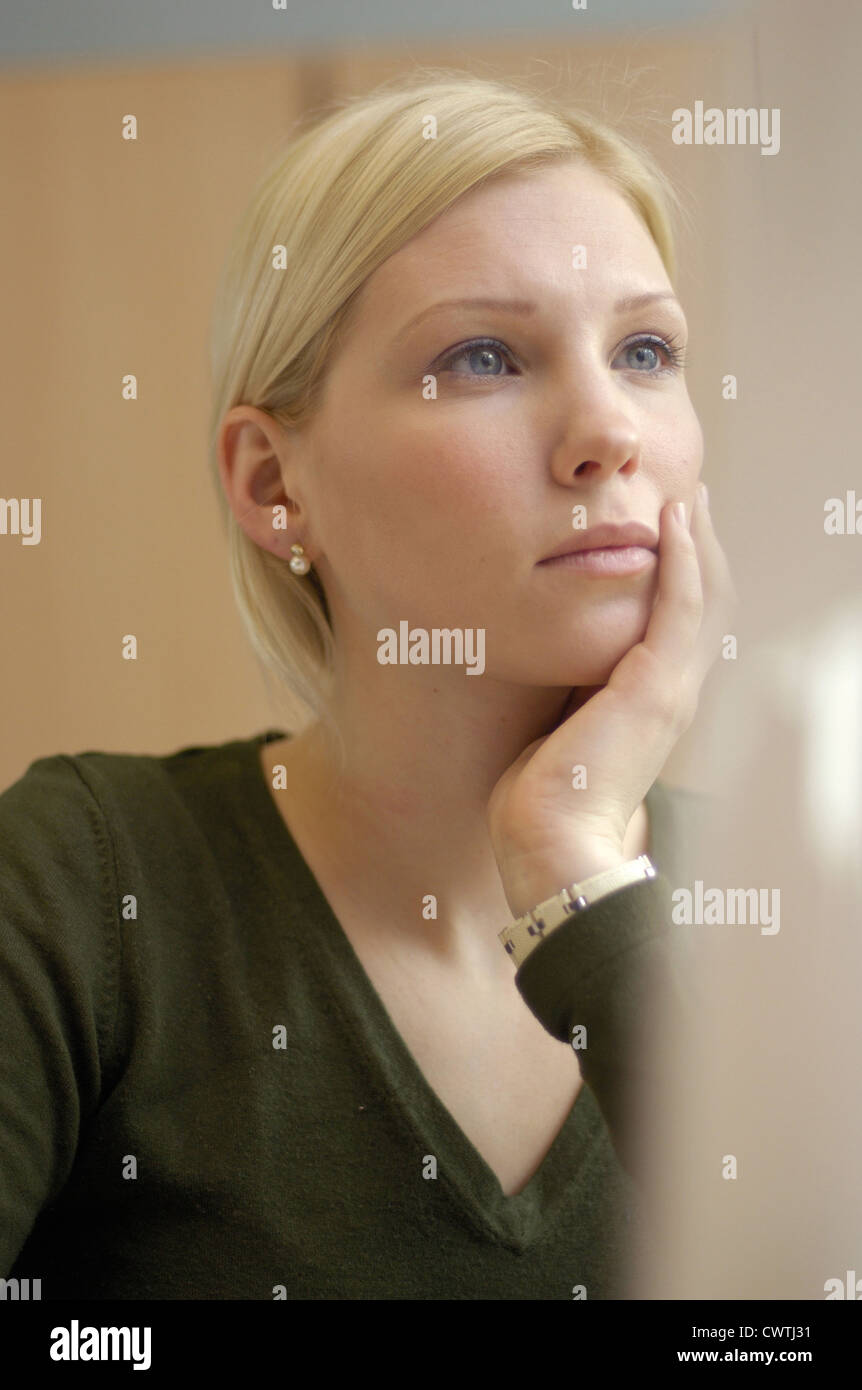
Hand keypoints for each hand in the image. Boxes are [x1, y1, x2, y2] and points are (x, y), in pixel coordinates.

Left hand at [487, 484, 736, 915]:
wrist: (552, 845)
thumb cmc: (541, 802)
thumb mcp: (556, 729)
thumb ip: (565, 694)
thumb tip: (544, 664)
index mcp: (650, 705)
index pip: (676, 627)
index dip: (677, 578)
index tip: (661, 534)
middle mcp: (672, 694)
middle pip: (701, 605)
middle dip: (696, 550)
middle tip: (684, 500)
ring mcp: (671, 690)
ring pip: (702, 597)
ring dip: (697, 542)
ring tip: (685, 496)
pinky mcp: (658, 687)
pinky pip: (681, 606)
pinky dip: (683, 559)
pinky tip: (674, 519)